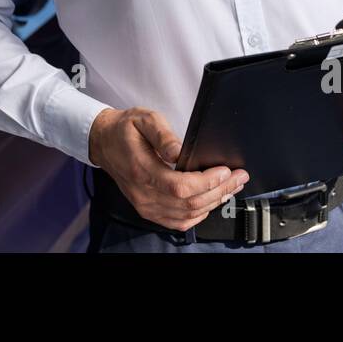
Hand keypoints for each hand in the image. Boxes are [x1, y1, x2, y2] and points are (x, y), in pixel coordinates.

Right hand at [89, 106, 248, 230]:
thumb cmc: (124, 130)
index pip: (180, 187)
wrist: (104, 142)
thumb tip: (180, 151)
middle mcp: (143, 193)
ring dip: (213, 203)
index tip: (225, 171)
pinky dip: (198, 215)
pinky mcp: (148, 210)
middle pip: (189, 203)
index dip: (207, 182)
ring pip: (187, 215)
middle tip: (239, 178)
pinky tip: (210, 201)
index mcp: (141, 170)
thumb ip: (163, 135)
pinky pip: (177, 222)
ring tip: (231, 188)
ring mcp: (145, 205)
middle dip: (220, 191)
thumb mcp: (144, 120)